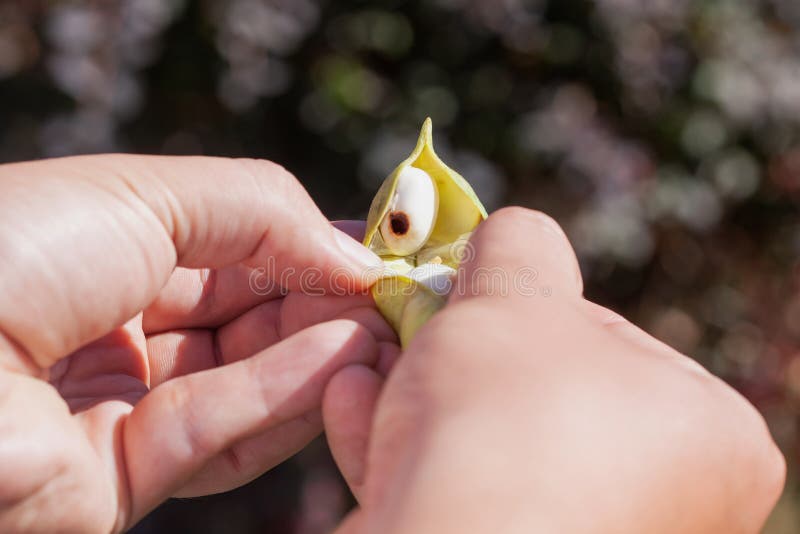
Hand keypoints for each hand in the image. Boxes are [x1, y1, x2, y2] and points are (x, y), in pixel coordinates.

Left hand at [0, 155, 398, 532]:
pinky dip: (282, 399)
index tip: (378, 249)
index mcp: (111, 252)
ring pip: (243, 382)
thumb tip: (354, 255)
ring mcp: (119, 408)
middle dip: (323, 303)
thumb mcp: (147, 193)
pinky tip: (338, 359)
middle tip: (392, 293)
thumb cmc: (9, 246)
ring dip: (317, 352)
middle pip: (247, 319)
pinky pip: (213, 435)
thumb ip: (263, 214)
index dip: (308, 248)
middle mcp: (118, 330)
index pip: (235, 252)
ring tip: (379, 326)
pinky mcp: (117, 481)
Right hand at [323, 207, 784, 533]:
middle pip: (529, 391)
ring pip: (477, 443)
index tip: (466, 289)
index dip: (524, 304)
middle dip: (452, 348)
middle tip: (408, 313)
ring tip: (368, 354)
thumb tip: (509, 237)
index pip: (604, 336)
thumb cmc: (507, 427)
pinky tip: (349, 400)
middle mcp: (651, 497)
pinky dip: (394, 444)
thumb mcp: (518, 297)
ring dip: (410, 391)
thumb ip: (521, 249)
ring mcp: (574, 533)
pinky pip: (444, 489)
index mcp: (699, 432)